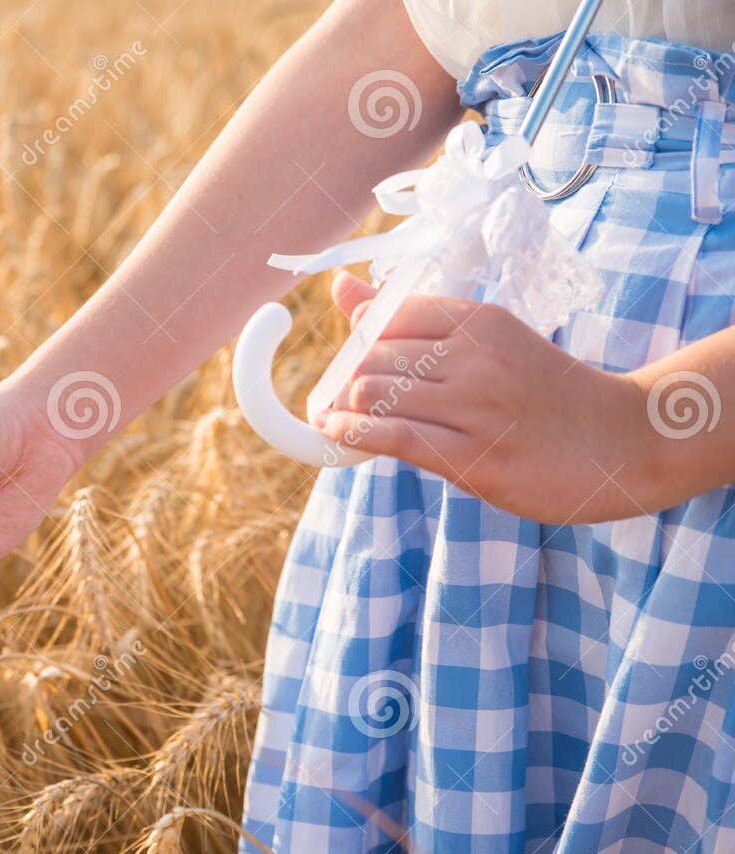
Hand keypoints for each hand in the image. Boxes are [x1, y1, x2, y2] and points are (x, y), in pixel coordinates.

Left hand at [313, 272, 667, 523]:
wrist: (626, 441)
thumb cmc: (547, 394)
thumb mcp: (489, 342)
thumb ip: (413, 320)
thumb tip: (340, 289)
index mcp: (480, 322)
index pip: (389, 316)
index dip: (357, 344)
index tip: (349, 368)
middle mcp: (476, 358)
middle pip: (373, 358)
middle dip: (345, 382)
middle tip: (336, 402)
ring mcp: (476, 407)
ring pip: (373, 395)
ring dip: (342, 411)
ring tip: (335, 422)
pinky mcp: (474, 457)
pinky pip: (392, 437)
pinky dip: (351, 434)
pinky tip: (337, 434)